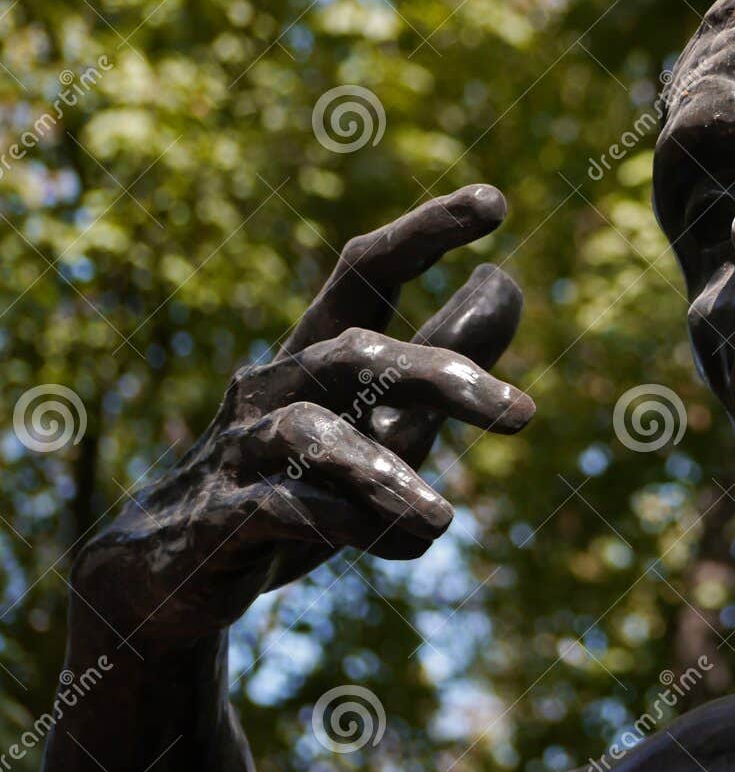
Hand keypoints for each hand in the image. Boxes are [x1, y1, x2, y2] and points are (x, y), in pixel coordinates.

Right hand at [70, 184, 533, 650]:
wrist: (172, 571)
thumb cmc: (296, 478)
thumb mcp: (381, 415)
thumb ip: (442, 356)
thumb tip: (509, 282)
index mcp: (318, 350)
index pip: (367, 269)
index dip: (426, 230)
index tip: (495, 200)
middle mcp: (274, 385)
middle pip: (355, 352)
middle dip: (441, 374)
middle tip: (526, 416)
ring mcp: (240, 447)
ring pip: (313, 433)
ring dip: (389, 475)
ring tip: (447, 520)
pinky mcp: (218, 516)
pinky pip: (287, 510)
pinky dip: (353, 527)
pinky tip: (409, 547)